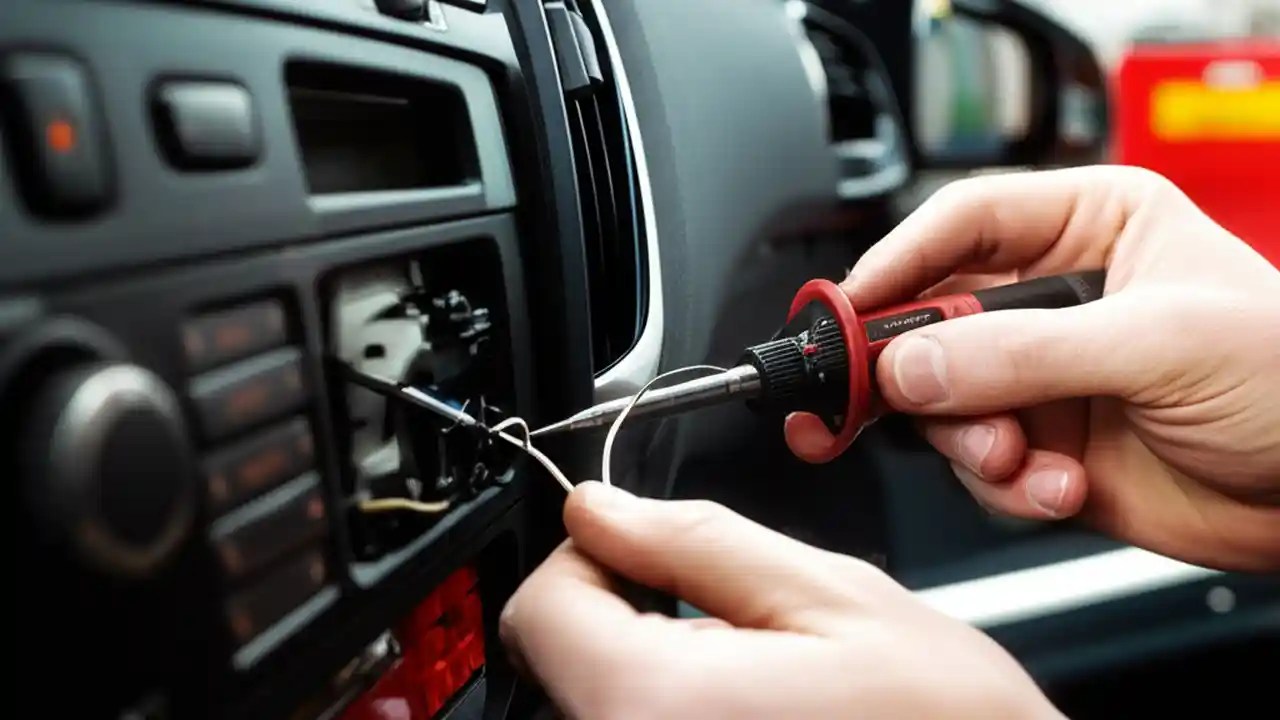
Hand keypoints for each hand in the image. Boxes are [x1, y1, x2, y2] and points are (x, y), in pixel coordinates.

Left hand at [501, 482, 1060, 719]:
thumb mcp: (831, 596)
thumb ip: (696, 542)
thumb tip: (600, 506)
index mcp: (657, 704)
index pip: (541, 606)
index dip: (593, 556)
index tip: (650, 549)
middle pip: (558, 655)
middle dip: (622, 609)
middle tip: (724, 611)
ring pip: (594, 694)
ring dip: (649, 662)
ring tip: (751, 668)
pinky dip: (669, 704)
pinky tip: (744, 706)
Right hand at [786, 166, 1279, 570]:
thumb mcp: (1158, 344)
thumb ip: (1023, 353)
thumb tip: (910, 366)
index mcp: (1089, 229)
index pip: (962, 225)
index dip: (897, 262)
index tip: (848, 311)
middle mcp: (1053, 300)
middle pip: (930, 319)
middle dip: (914, 373)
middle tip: (886, 402)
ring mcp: (1043, 378)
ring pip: (941, 402)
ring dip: (969, 441)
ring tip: (1021, 460)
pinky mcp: (1044, 447)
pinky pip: (978, 464)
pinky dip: (1004, 486)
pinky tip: (1058, 489)